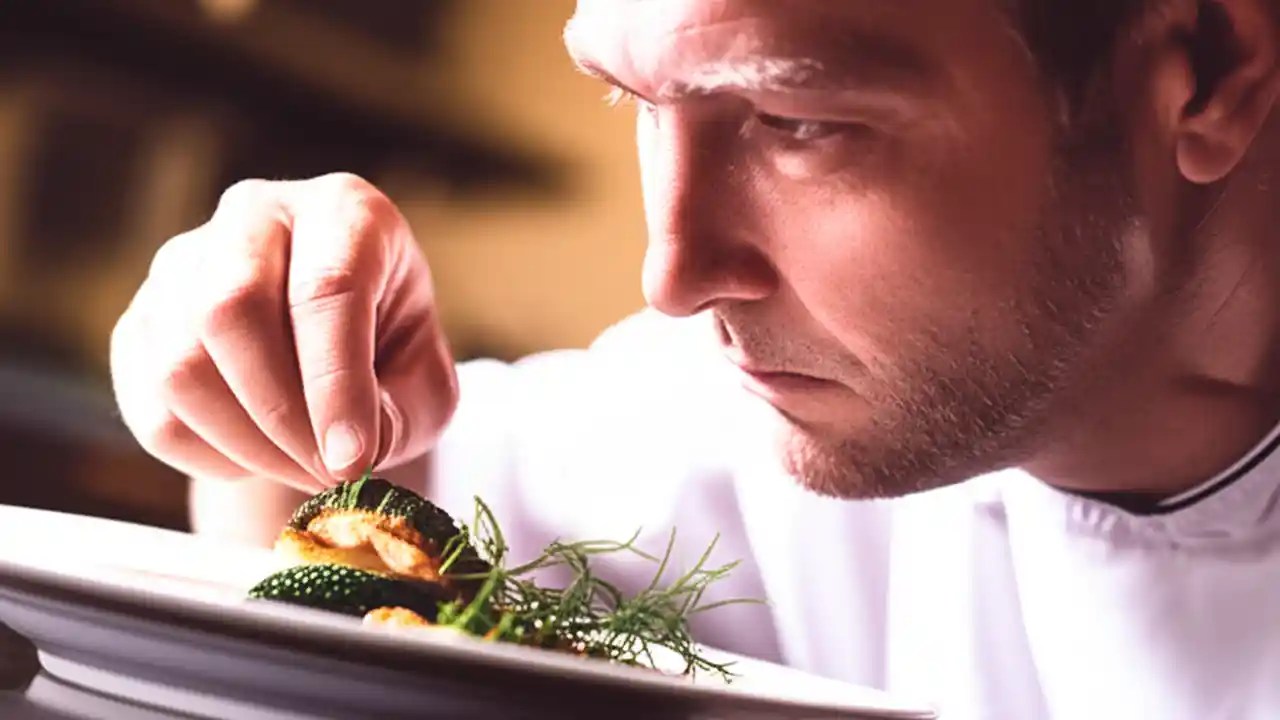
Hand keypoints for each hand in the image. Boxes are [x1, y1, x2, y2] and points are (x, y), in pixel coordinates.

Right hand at [110, 173, 457, 491]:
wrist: (332, 348)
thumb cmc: (391, 355)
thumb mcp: (426, 380)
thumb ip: (403, 413)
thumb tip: (346, 452)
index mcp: (342, 211)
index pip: (325, 288)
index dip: (336, 385)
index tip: (352, 459)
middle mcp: (253, 217)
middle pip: (231, 311)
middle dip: (283, 417)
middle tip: (328, 474)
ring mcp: (182, 265)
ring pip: (181, 366)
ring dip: (247, 446)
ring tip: (303, 470)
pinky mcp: (138, 324)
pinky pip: (152, 411)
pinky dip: (209, 457)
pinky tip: (258, 457)